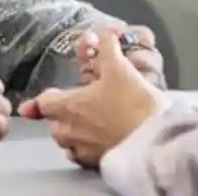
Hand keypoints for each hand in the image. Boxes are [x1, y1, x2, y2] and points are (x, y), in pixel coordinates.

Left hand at [19, 30, 168, 167]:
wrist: (155, 141)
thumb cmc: (134, 103)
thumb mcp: (120, 67)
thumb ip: (106, 47)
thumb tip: (102, 32)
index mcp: (67, 107)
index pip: (43, 102)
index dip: (49, 95)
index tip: (57, 92)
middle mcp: (67, 131)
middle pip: (54, 122)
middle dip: (64, 113)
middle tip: (83, 103)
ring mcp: (80, 151)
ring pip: (67, 140)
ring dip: (74, 131)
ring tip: (93, 121)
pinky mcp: (95, 164)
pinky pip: (81, 155)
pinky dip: (87, 146)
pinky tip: (101, 139)